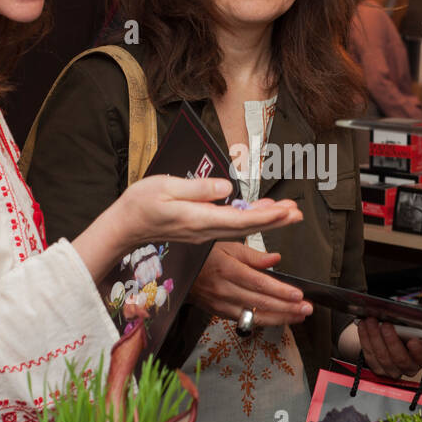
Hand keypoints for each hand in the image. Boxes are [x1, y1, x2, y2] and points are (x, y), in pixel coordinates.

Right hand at [118, 176, 301, 244]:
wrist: (123, 227)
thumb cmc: (139, 205)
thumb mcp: (166, 187)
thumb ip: (198, 189)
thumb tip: (226, 188)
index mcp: (198, 219)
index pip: (239, 219)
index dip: (265, 216)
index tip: (285, 212)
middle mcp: (204, 230)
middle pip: (247, 227)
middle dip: (275, 220)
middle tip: (297, 213)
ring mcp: (203, 233)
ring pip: (242, 228)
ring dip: (267, 220)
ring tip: (288, 212)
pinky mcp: (201, 231)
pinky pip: (231, 228)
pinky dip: (250, 219)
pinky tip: (260, 211)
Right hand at [188, 242, 312, 325]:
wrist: (181, 274)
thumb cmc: (204, 256)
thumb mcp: (227, 245)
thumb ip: (253, 255)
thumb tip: (275, 259)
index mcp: (227, 270)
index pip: (259, 283)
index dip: (280, 291)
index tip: (298, 295)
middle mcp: (224, 290)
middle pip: (261, 302)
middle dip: (287, 307)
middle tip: (306, 308)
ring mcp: (222, 304)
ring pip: (255, 316)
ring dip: (281, 318)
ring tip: (299, 316)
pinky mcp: (221, 314)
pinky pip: (247, 321)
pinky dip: (266, 321)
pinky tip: (281, 319)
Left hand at [347, 318, 421, 378]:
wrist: (393, 343)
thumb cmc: (407, 335)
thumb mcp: (413, 330)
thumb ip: (412, 327)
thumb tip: (405, 317)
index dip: (418, 351)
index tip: (413, 341)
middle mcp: (408, 368)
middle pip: (399, 358)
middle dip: (391, 340)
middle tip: (386, 325)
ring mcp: (392, 371)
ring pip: (382, 356)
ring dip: (375, 336)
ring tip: (371, 321)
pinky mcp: (377, 369)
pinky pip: (369, 354)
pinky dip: (365, 338)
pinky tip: (363, 326)